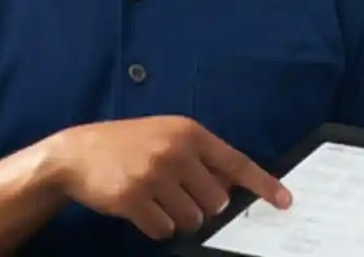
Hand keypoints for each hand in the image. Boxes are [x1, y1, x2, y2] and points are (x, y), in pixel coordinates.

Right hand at [48, 116, 290, 239]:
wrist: (77, 153)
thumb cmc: (129, 144)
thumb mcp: (168, 136)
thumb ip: (200, 158)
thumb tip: (231, 189)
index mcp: (189, 133)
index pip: (236, 162)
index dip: (263, 184)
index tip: (286, 201)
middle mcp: (175, 151)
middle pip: (216, 202)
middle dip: (202, 207)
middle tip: (179, 195)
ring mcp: (153, 175)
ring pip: (192, 219)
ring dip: (178, 218)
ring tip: (157, 199)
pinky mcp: (133, 199)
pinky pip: (164, 230)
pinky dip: (156, 227)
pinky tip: (141, 209)